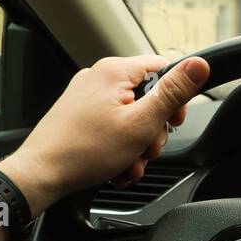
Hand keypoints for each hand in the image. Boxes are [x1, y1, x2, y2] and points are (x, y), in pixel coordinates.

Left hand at [0, 54, 209, 215]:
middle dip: (152, 131)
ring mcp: (87, 98)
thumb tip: (199, 65)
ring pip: (131, 119)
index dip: (174, 99)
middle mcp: (99, 79)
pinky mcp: (80, 116)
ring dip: (137, 146)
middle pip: (148, 98)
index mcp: (115, 72)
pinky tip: (116, 167)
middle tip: (144, 150)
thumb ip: (173, 94)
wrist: (41, 175)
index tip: (172, 122)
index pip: (163, 69)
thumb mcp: (141, 123)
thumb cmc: (84, 151)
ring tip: (127, 164)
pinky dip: (119, 149)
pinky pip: (113, 128)